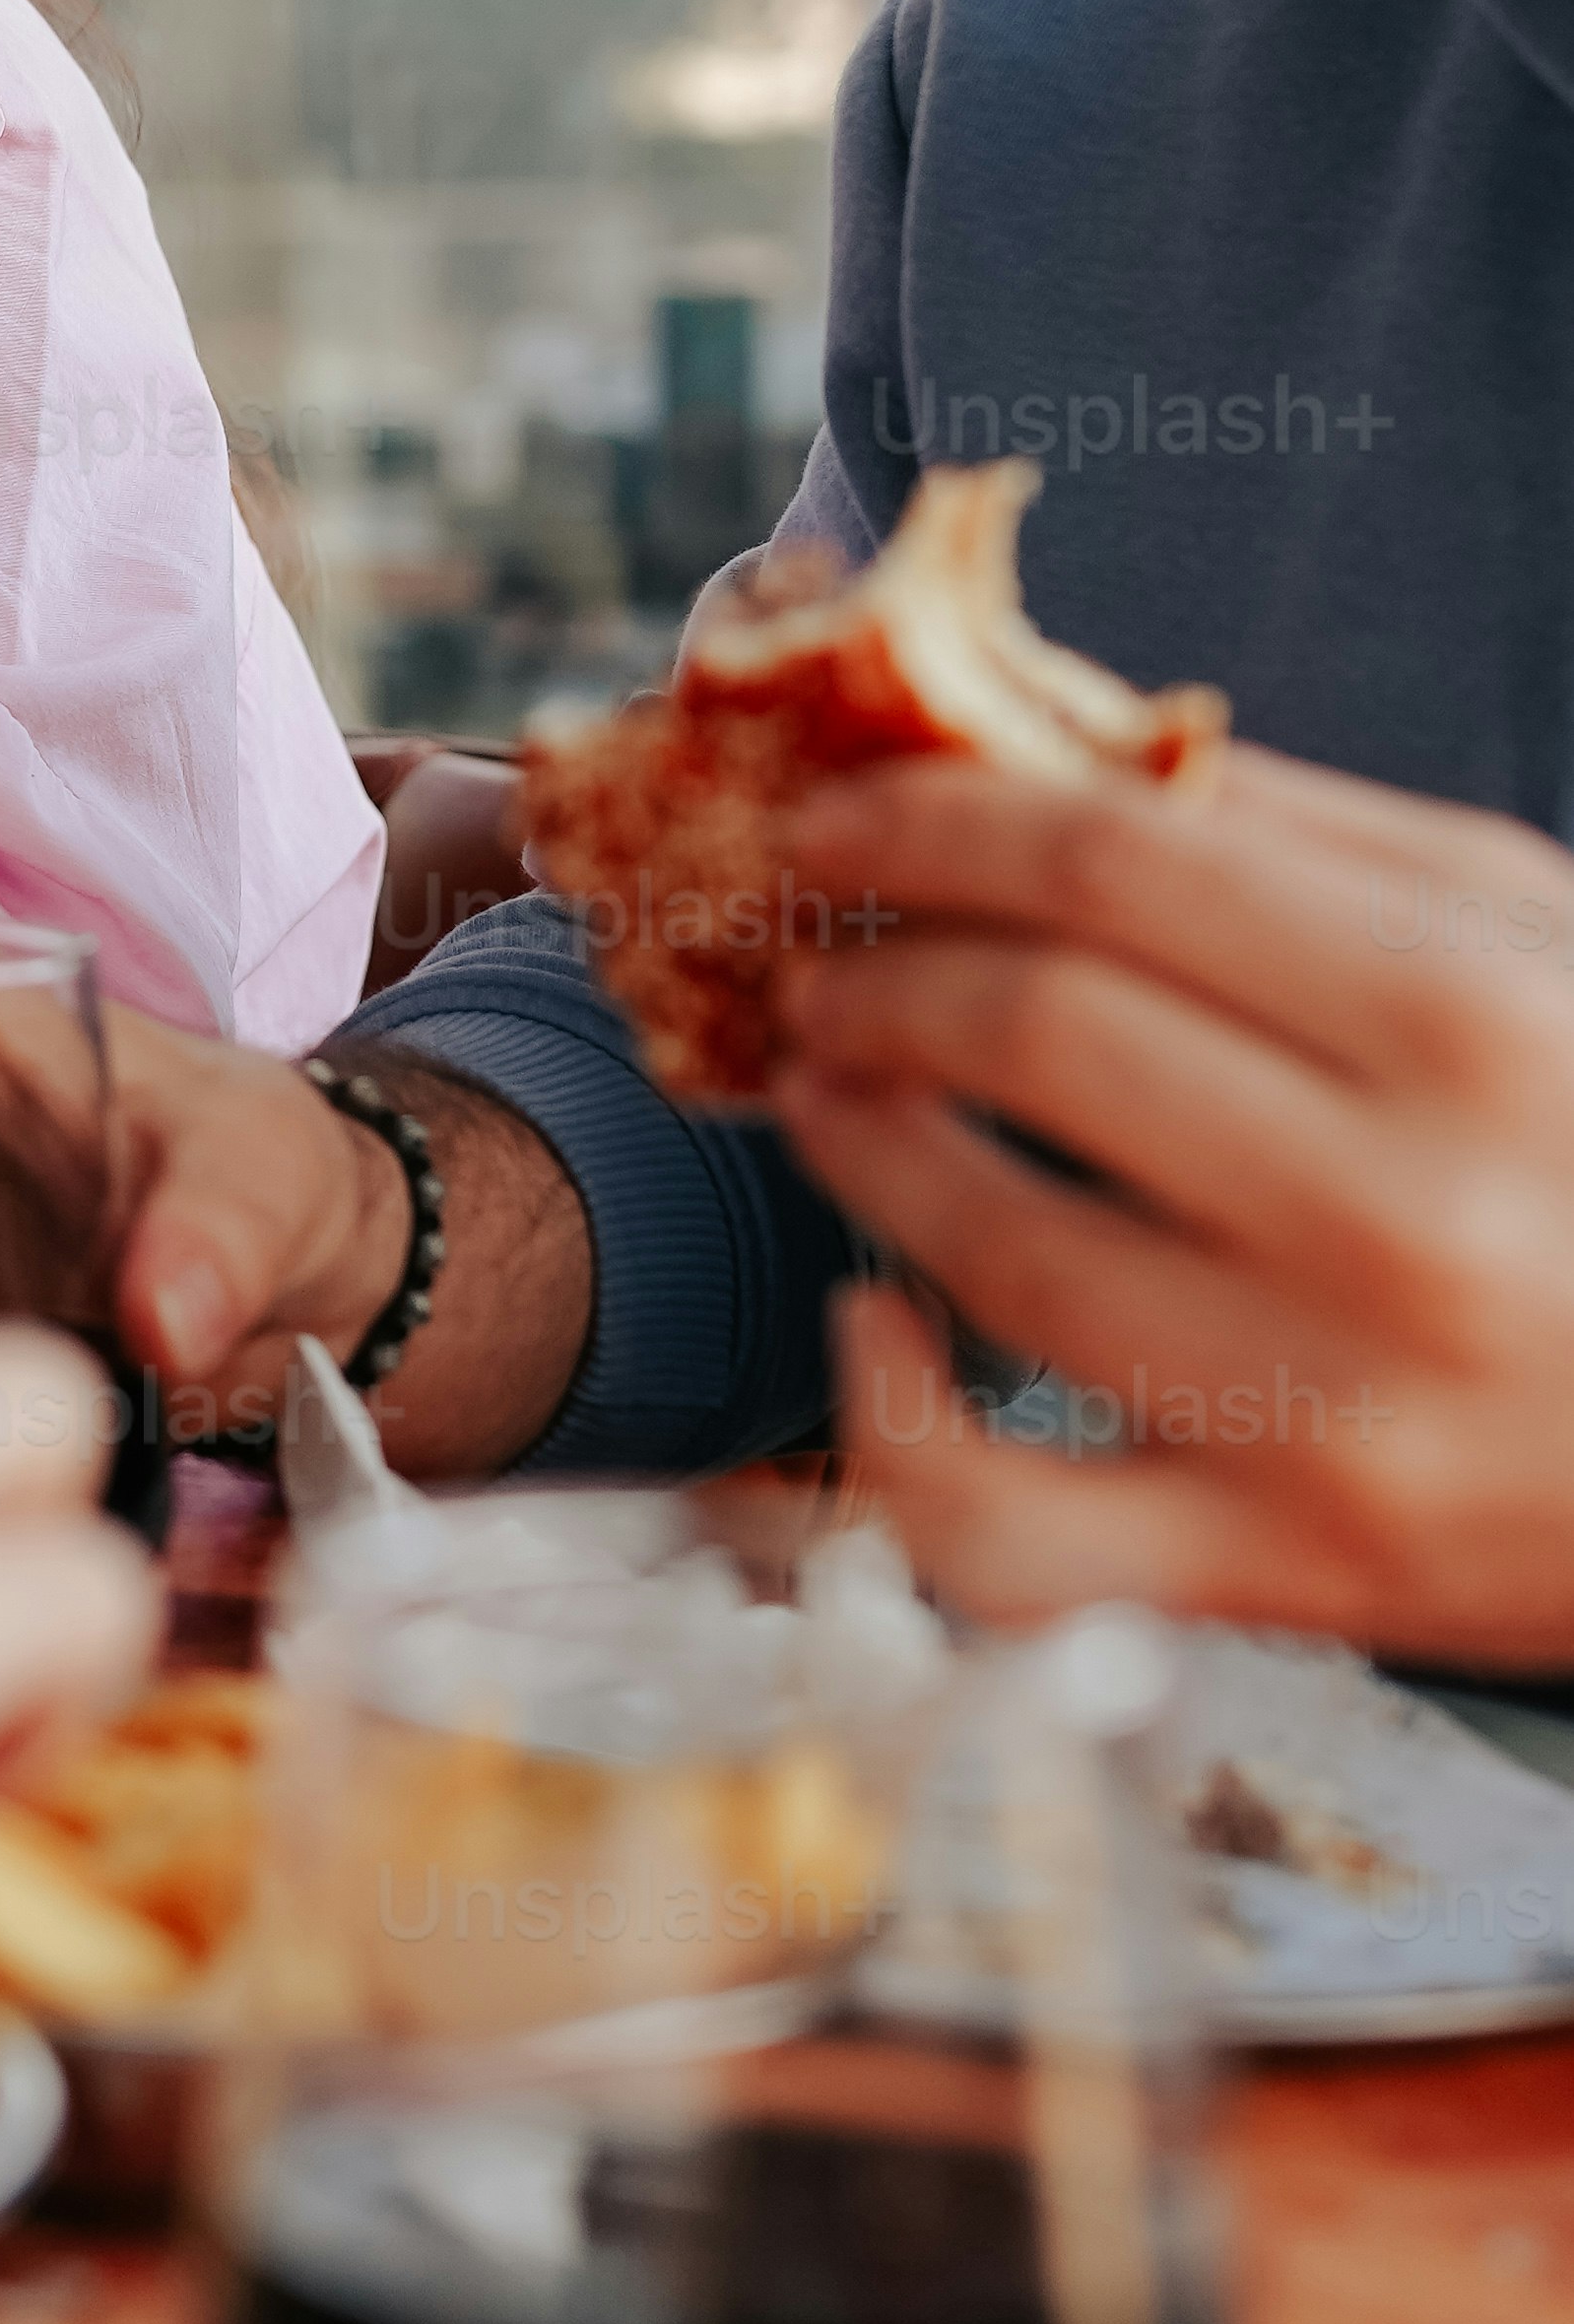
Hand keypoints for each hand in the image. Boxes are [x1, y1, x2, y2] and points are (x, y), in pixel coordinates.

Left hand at [763, 743, 1573, 1660]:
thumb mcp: (1546, 950)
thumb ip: (1319, 843)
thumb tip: (1068, 749)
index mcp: (1471, 1021)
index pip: (1111, 872)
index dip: (931, 826)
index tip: (837, 821)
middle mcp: (1405, 1217)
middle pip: (1036, 1039)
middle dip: (880, 974)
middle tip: (822, 958)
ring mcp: (1343, 1413)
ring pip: (1000, 1260)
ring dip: (863, 1147)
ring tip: (824, 1084)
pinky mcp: (1298, 1574)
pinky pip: (1020, 1534)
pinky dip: (900, 1437)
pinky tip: (873, 1335)